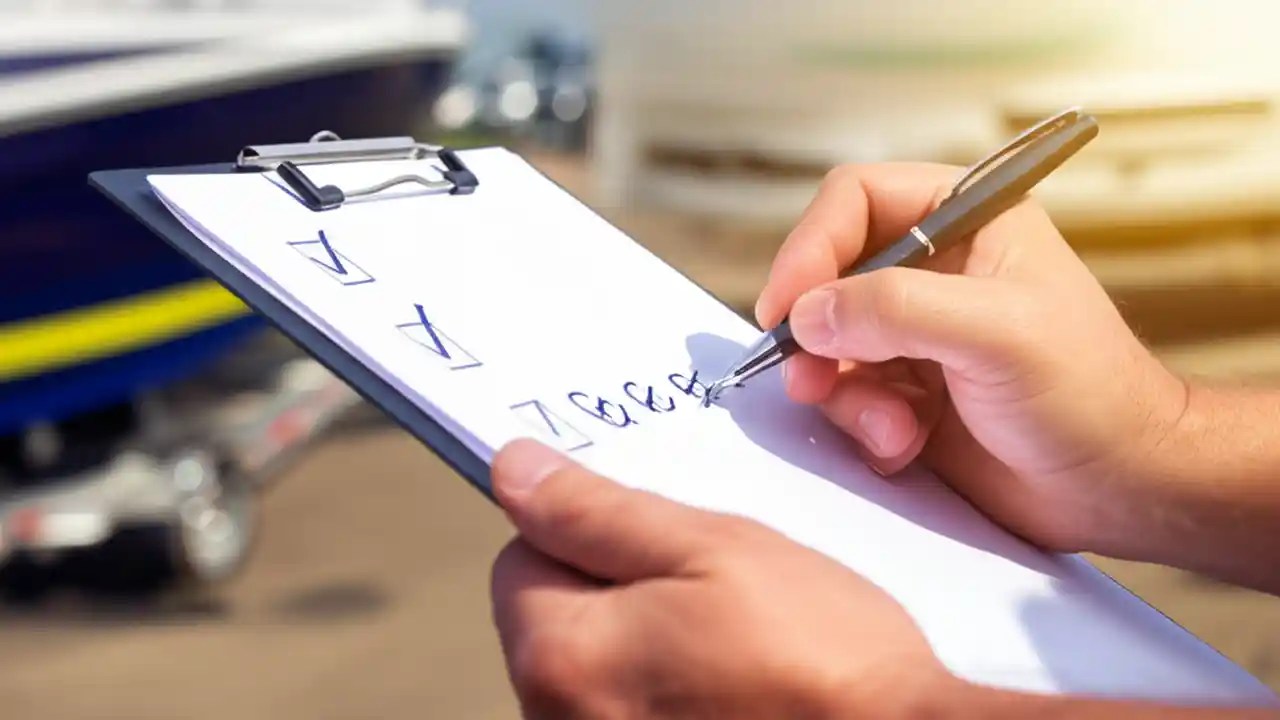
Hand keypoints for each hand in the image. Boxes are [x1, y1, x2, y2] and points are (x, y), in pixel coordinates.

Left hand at [489, 439, 954, 719]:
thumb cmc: (821, 659)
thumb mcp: (712, 549)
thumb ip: (598, 511)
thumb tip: (515, 471)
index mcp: (562, 656)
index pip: (520, 558)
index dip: (585, 531)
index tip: (652, 536)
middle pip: (552, 622)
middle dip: (612, 593)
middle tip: (705, 588)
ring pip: (592, 671)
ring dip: (641, 647)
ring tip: (728, 644)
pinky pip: (627, 710)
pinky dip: (666, 694)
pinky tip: (729, 689)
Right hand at [755, 163, 1187, 554]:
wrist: (1119, 486)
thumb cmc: (1088, 394)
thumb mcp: (996, 333)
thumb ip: (896, 309)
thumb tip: (807, 314)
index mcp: (965, 220)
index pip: (856, 201)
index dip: (810, 246)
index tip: (786, 307)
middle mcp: (933, 269)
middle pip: (827, 275)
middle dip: (814, 333)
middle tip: (808, 379)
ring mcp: (915, 333)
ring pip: (828, 344)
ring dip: (844, 392)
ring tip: (891, 428)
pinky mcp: (906, 392)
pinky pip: (846, 397)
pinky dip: (862, 425)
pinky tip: (905, 446)